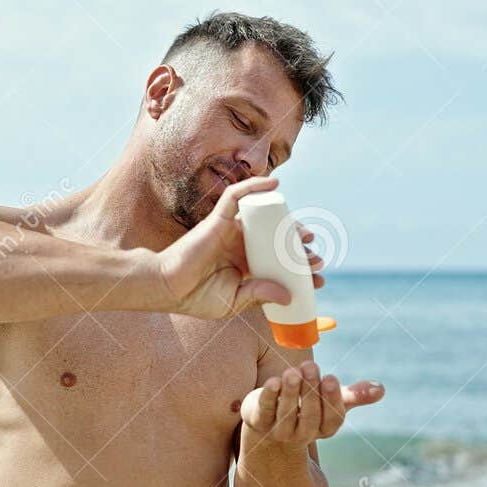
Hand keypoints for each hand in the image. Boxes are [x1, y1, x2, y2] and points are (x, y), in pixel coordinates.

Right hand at [156, 176, 327, 319]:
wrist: (169, 287)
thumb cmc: (197, 297)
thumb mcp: (234, 301)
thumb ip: (259, 296)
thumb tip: (289, 295)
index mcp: (245, 265)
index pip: (278, 262)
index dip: (299, 268)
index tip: (318, 278)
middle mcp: (241, 246)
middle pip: (277, 240)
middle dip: (299, 248)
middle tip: (317, 257)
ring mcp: (231, 231)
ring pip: (265, 219)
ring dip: (288, 221)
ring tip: (307, 234)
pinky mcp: (219, 218)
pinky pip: (238, 196)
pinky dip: (255, 186)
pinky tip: (274, 184)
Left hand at [239, 361, 383, 448]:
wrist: (270, 422)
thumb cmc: (307, 406)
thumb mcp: (330, 399)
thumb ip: (354, 395)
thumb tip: (381, 389)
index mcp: (324, 428)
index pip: (332, 418)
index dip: (331, 398)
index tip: (330, 377)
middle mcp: (303, 434)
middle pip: (310, 415)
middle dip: (311, 391)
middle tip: (311, 366)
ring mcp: (279, 430)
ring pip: (286, 413)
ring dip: (290, 392)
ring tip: (293, 371)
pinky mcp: (258, 421)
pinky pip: (264, 411)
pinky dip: (269, 396)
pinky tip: (273, 381)